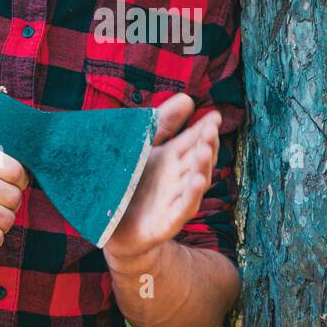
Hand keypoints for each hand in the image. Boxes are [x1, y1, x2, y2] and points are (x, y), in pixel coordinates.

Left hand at [105, 93, 220, 271]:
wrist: (111, 227)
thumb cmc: (129, 184)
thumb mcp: (144, 148)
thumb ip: (163, 124)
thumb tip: (188, 98)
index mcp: (172, 158)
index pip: (194, 140)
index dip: (205, 128)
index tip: (215, 115)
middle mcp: (177, 178)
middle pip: (197, 159)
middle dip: (206, 144)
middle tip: (211, 129)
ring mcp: (174, 200)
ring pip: (194, 183)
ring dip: (202, 167)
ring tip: (206, 150)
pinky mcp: (165, 223)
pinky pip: (181, 210)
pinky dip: (190, 197)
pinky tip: (198, 183)